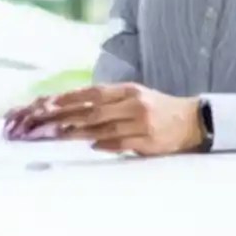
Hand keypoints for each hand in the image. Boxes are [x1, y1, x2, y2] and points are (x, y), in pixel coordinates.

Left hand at [6, 83, 201, 155]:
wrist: (192, 120)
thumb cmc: (156, 108)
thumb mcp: (134, 97)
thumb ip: (107, 101)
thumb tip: (76, 108)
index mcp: (127, 90)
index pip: (92, 93)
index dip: (68, 97)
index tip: (47, 102)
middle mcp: (132, 103)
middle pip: (92, 109)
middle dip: (66, 115)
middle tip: (43, 119)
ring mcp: (140, 122)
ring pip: (104, 127)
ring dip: (79, 132)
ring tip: (58, 134)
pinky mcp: (148, 140)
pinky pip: (121, 143)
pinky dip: (105, 144)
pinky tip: (91, 145)